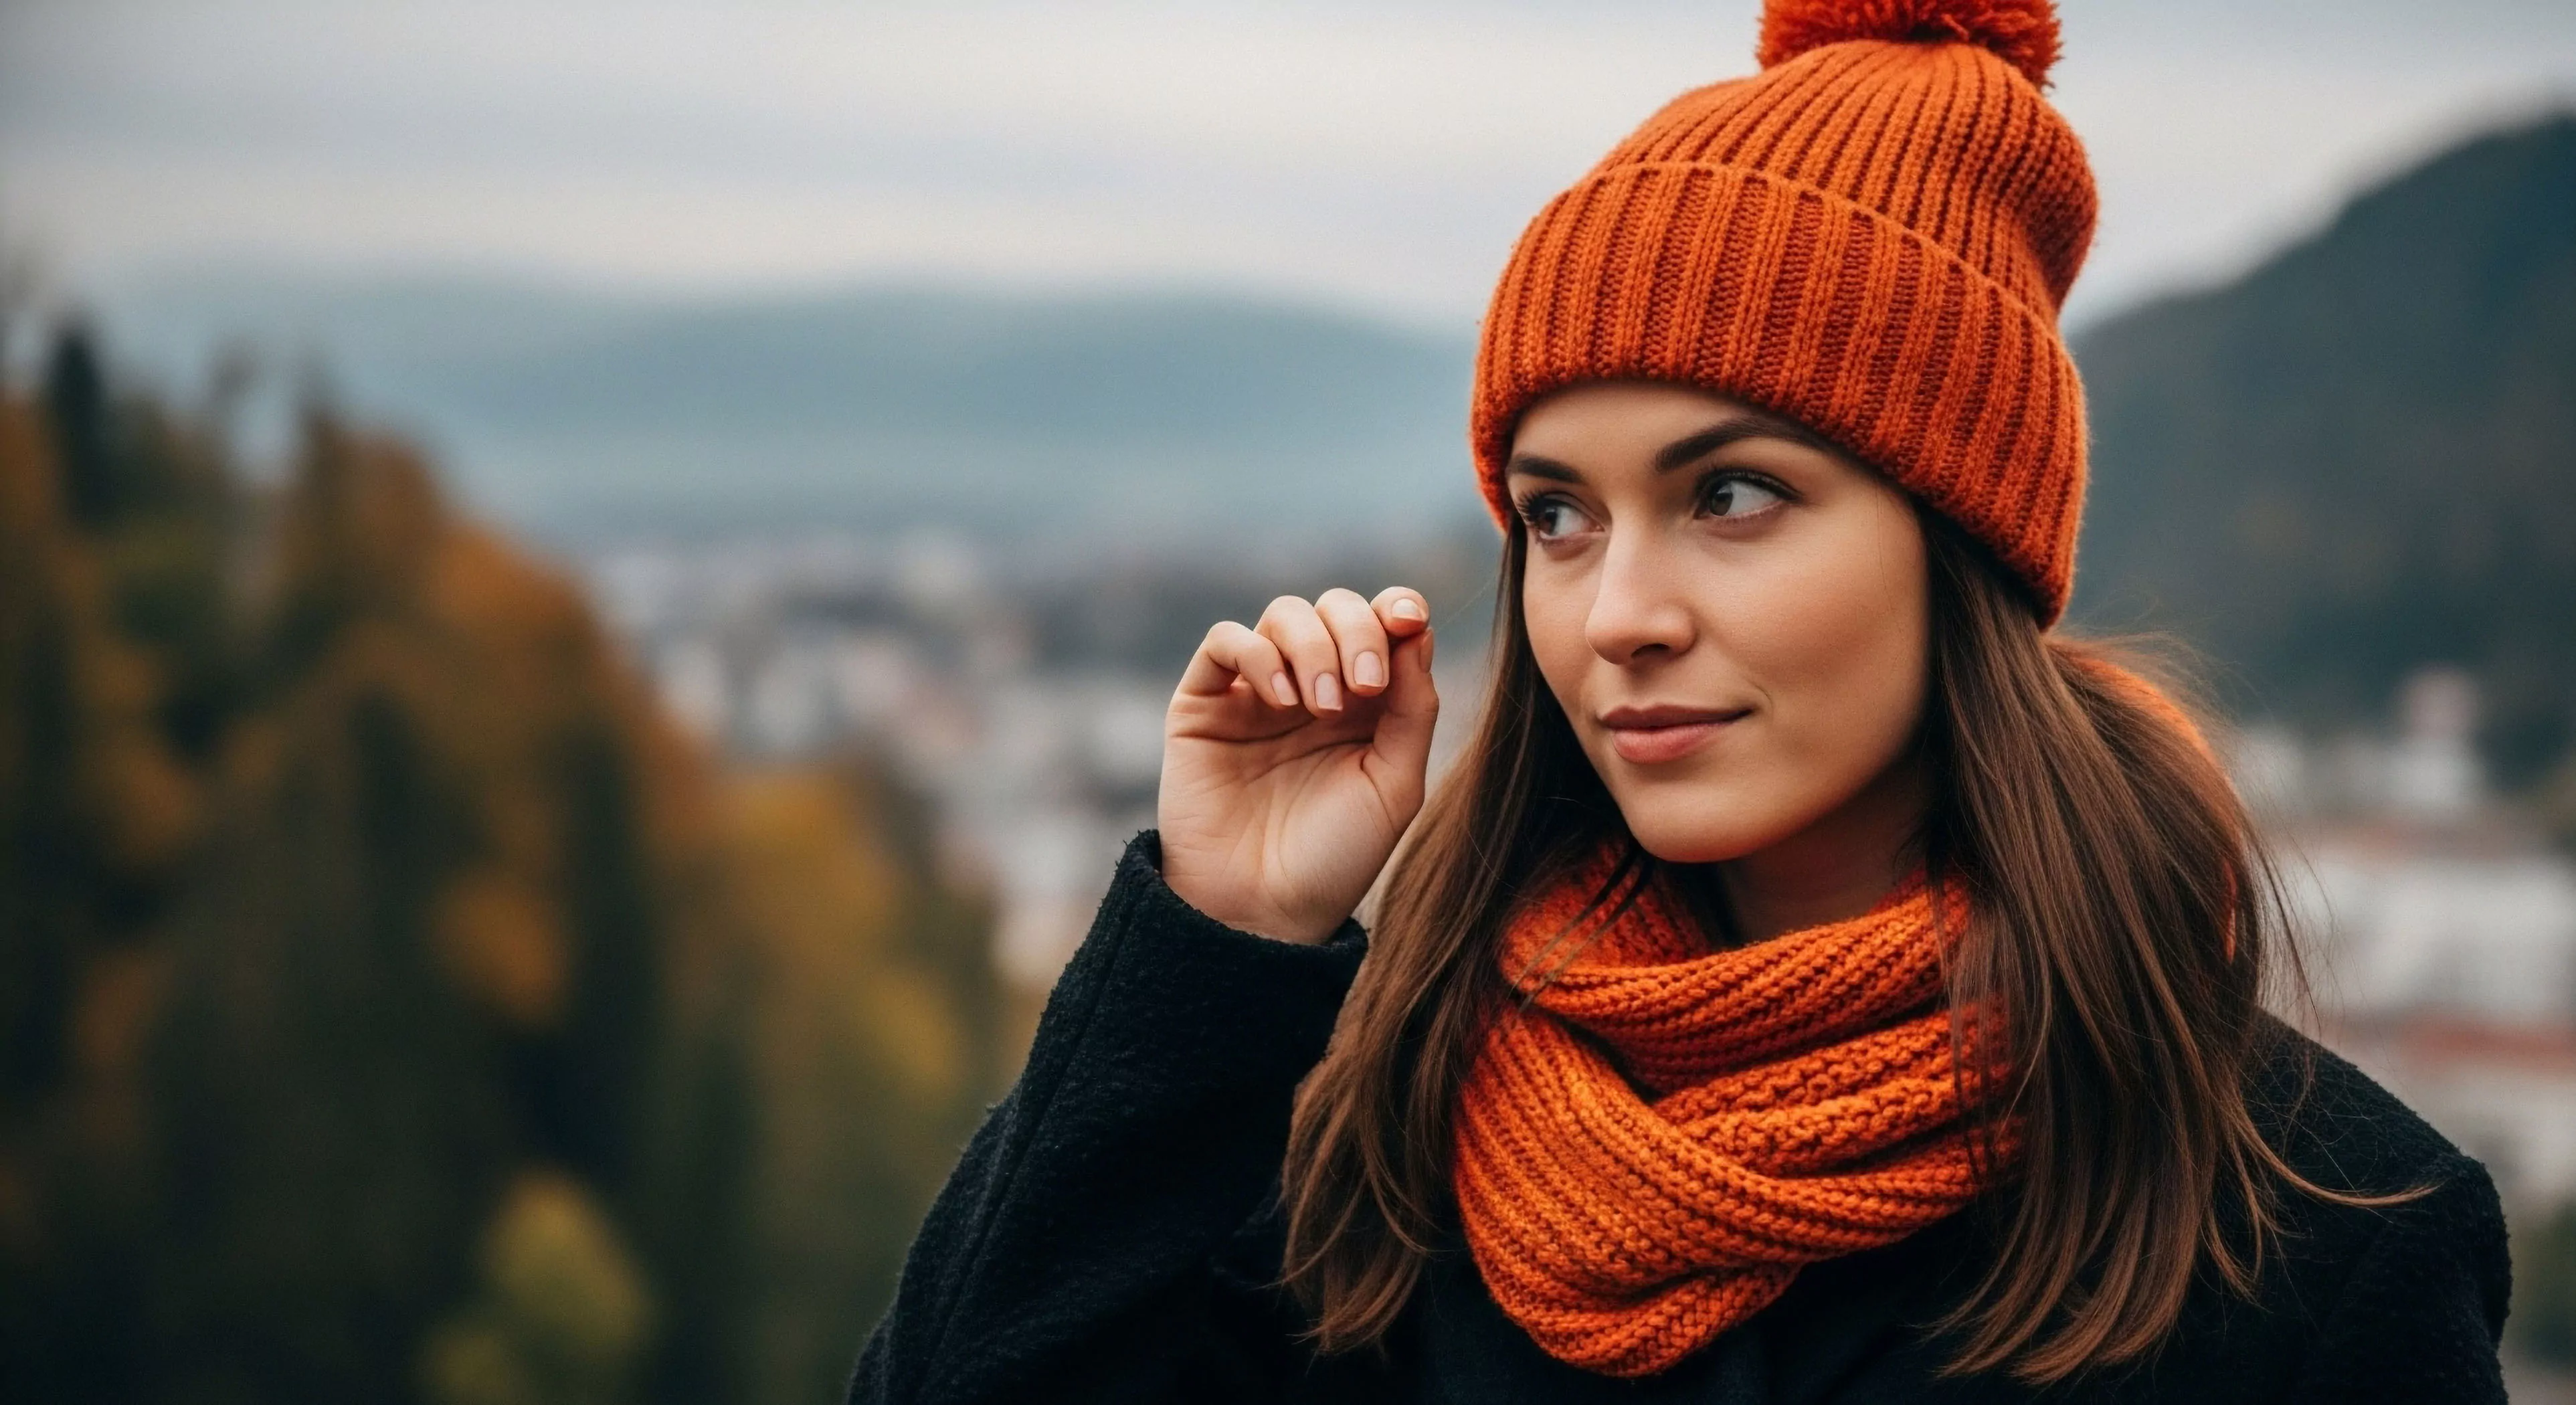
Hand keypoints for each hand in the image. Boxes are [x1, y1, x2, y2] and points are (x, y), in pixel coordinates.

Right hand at [1157, 587, 1438, 943]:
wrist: (1262, 911)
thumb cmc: (1335, 858)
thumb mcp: (1395, 786)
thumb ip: (1413, 708)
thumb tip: (1417, 630)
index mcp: (1365, 703)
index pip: (1382, 624)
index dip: (1397, 607)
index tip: (1409, 621)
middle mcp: (1312, 687)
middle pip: (1335, 607)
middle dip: (1357, 631)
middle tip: (1364, 688)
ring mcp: (1256, 692)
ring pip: (1284, 615)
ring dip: (1313, 647)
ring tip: (1319, 708)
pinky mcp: (1204, 704)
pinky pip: (1224, 641)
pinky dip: (1258, 654)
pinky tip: (1280, 701)